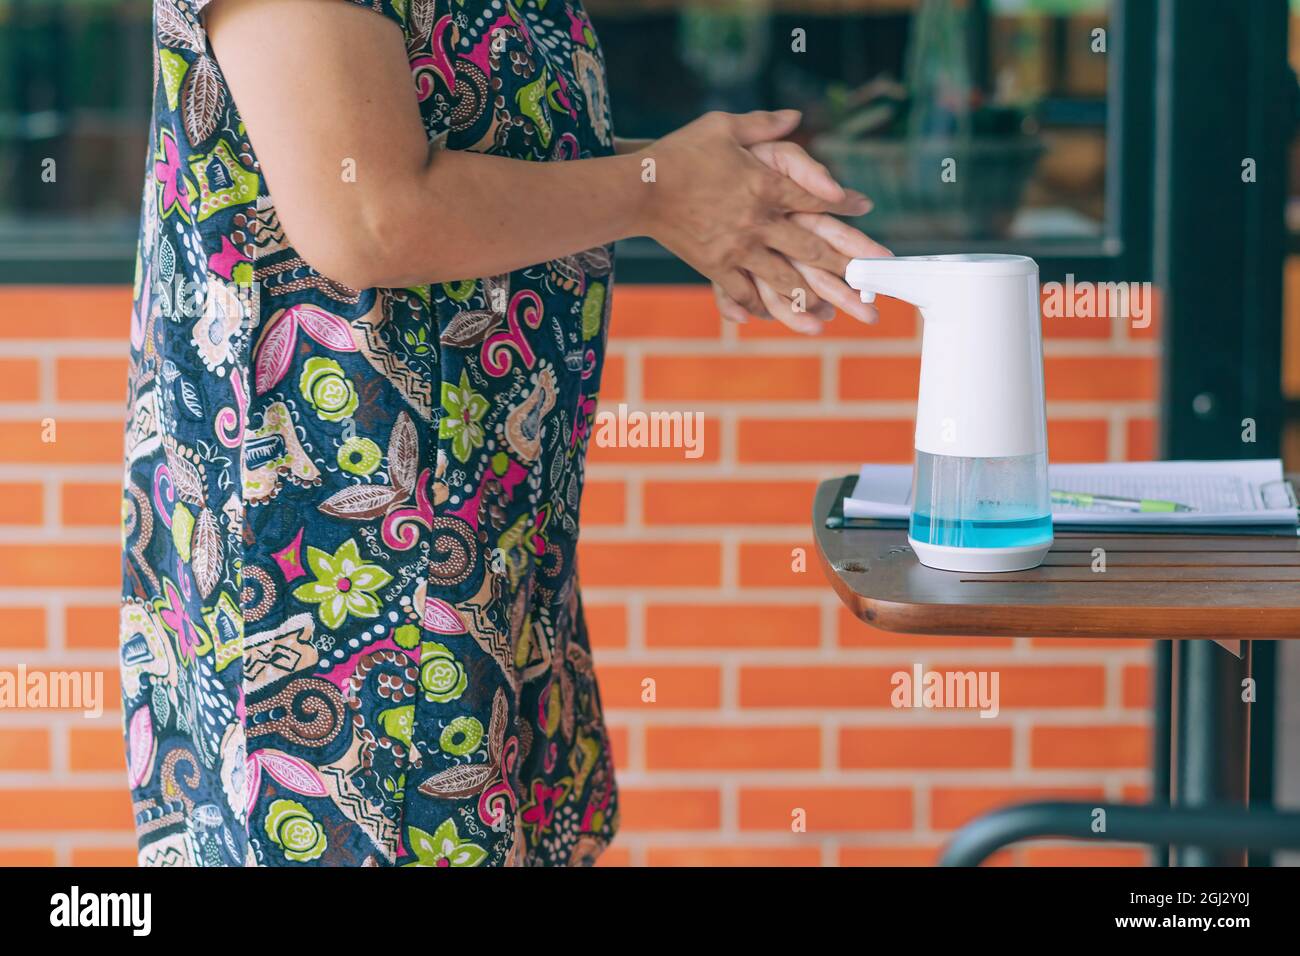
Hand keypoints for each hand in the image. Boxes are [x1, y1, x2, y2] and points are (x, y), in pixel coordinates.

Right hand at [636, 110, 869, 333]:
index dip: (845, 206)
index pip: (817, 199)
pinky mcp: (715, 267)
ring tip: (831, 318)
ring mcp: (738, 249)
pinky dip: (761, 307)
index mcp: (766, 185)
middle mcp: (759, 222)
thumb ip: (763, 125)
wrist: (639, 189)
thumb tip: (795, 117)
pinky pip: (744, 292)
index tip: (867, 212)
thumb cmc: (680, 152)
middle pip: (811, 248)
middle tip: (868, 285)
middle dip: (844, 269)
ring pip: (783, 279)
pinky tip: (774, 317)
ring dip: (810, 301)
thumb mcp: (723, 126)